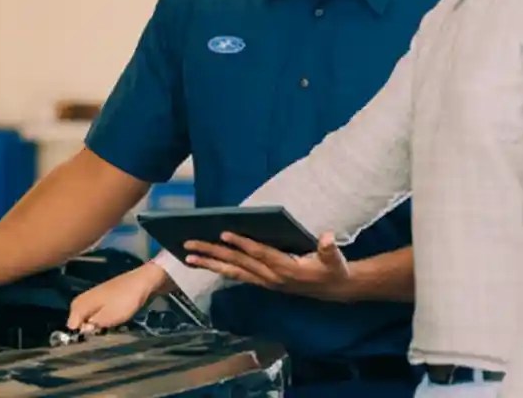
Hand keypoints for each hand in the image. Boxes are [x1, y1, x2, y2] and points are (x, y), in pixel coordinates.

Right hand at [67, 262, 170, 331]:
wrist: (141, 282)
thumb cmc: (124, 301)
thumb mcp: (108, 317)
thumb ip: (92, 325)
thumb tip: (82, 330)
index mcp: (80, 304)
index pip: (71, 326)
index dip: (81, 334)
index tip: (93, 337)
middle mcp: (82, 299)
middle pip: (78, 322)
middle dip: (88, 329)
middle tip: (102, 331)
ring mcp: (92, 297)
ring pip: (88, 317)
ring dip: (96, 324)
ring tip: (108, 326)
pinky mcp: (102, 297)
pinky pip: (96, 312)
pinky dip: (101, 317)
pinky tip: (111, 319)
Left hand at [184, 231, 352, 300]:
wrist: (333, 288)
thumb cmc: (332, 268)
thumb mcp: (334, 259)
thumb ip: (329, 249)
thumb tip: (327, 237)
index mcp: (285, 268)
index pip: (259, 253)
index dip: (242, 243)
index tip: (223, 233)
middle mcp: (270, 277)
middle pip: (238, 263)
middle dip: (213, 253)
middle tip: (189, 245)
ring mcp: (265, 282)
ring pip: (232, 272)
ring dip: (210, 264)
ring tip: (188, 258)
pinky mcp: (263, 282)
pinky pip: (237, 276)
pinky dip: (220, 269)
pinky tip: (207, 264)